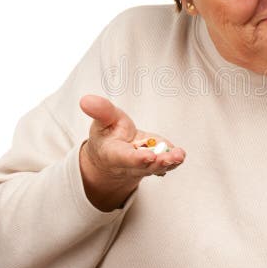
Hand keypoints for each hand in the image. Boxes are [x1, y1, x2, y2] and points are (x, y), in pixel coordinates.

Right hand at [78, 94, 185, 210]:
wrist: (111, 154)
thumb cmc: (107, 135)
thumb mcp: (101, 121)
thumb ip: (99, 111)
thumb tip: (86, 100)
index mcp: (114, 154)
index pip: (125, 158)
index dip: (137, 158)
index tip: (148, 156)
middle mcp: (130, 164)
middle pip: (145, 167)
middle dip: (157, 163)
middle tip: (169, 158)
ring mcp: (145, 166)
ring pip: (158, 167)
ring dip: (170, 162)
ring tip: (179, 156)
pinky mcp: (157, 162)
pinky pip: (167, 164)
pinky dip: (174, 161)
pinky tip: (179, 155)